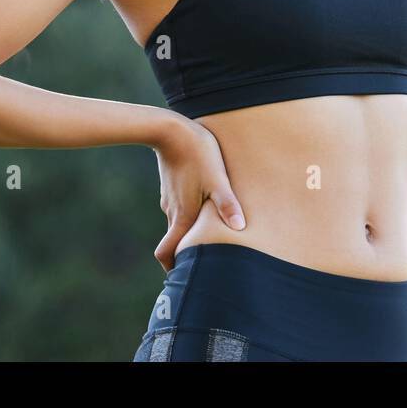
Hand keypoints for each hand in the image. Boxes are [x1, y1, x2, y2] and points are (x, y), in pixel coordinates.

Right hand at [150, 115, 246, 272]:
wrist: (170, 129)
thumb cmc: (198, 153)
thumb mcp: (217, 178)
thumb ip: (227, 204)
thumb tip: (239, 229)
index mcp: (182, 216)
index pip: (167, 253)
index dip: (172, 268)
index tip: (183, 278)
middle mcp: (172, 211)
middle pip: (174, 242)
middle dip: (185, 254)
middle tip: (202, 262)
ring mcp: (170, 199)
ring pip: (178, 224)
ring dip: (190, 233)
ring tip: (210, 235)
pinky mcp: (171, 186)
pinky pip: (179, 207)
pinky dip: (189, 215)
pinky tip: (204, 207)